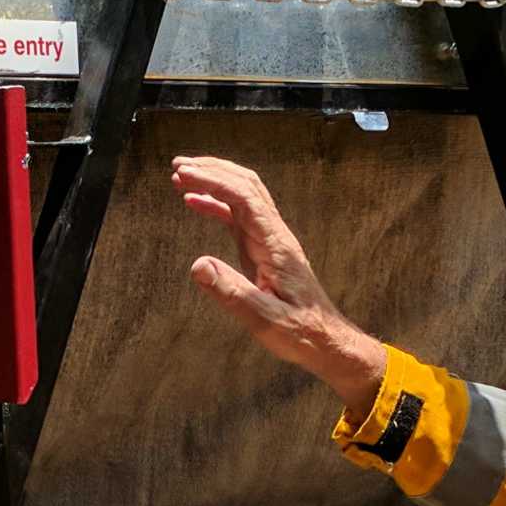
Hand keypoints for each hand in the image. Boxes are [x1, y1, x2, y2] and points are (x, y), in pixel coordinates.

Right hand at [171, 155, 387, 406]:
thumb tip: (198, 266)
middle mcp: (274, 235)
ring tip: (181, 176)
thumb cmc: (301, 332)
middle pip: (246, 186)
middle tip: (179, 165)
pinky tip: (194, 203)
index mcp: (276, 245)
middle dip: (213, 170)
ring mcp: (270, 241)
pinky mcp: (264, 250)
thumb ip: (231, 293)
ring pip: (243, 196)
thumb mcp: (265, 319)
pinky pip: (239, 217)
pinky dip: (216, 205)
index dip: (213, 181)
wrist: (326, 340)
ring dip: (214, 181)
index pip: (244, 198)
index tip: (185, 174)